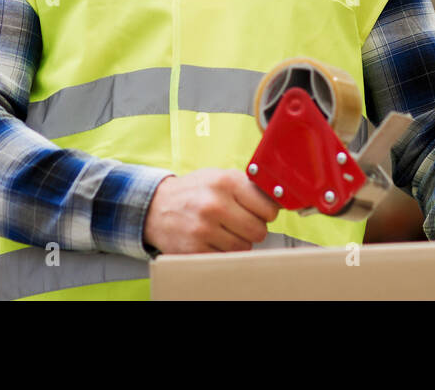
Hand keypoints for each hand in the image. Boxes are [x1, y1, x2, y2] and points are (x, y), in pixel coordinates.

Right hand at [144, 168, 279, 253]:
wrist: (156, 207)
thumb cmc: (193, 191)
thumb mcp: (218, 176)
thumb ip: (247, 186)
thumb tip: (278, 200)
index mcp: (226, 181)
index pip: (268, 207)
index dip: (267, 212)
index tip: (260, 212)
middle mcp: (215, 204)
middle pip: (259, 230)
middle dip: (253, 229)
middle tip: (241, 222)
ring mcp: (204, 228)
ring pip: (244, 247)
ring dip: (239, 241)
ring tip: (224, 229)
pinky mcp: (195, 248)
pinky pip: (226, 257)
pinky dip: (224, 251)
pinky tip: (213, 239)